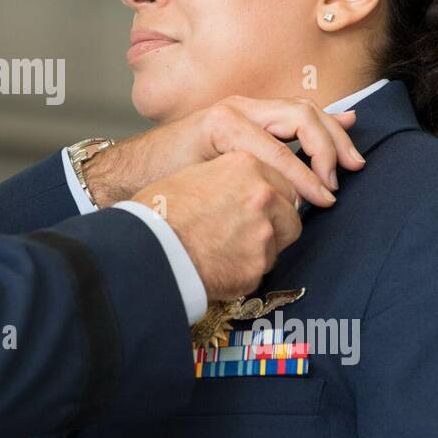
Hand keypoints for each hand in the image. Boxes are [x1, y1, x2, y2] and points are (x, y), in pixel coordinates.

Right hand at [84, 96, 364, 209]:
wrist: (126, 182)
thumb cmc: (173, 187)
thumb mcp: (226, 179)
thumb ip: (261, 174)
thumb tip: (303, 186)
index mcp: (247, 117)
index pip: (303, 113)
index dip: (334, 133)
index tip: (355, 160)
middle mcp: (241, 107)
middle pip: (306, 111)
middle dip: (335, 142)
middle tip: (350, 173)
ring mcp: (228, 113)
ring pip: (293, 119)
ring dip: (317, 155)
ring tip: (326, 189)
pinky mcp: (216, 125)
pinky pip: (266, 144)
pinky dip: (290, 168)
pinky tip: (301, 192)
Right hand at [130, 152, 301, 300]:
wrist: (147, 248)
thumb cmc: (157, 211)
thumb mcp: (192, 173)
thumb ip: (226, 178)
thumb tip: (238, 189)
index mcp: (246, 166)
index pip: (282, 181)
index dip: (271, 198)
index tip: (263, 207)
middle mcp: (262, 195)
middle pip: (289, 213)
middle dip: (276, 223)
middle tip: (247, 231)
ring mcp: (263, 233)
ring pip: (279, 243)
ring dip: (261, 248)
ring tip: (227, 249)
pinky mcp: (257, 267)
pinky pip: (259, 270)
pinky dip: (243, 271)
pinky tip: (217, 266)